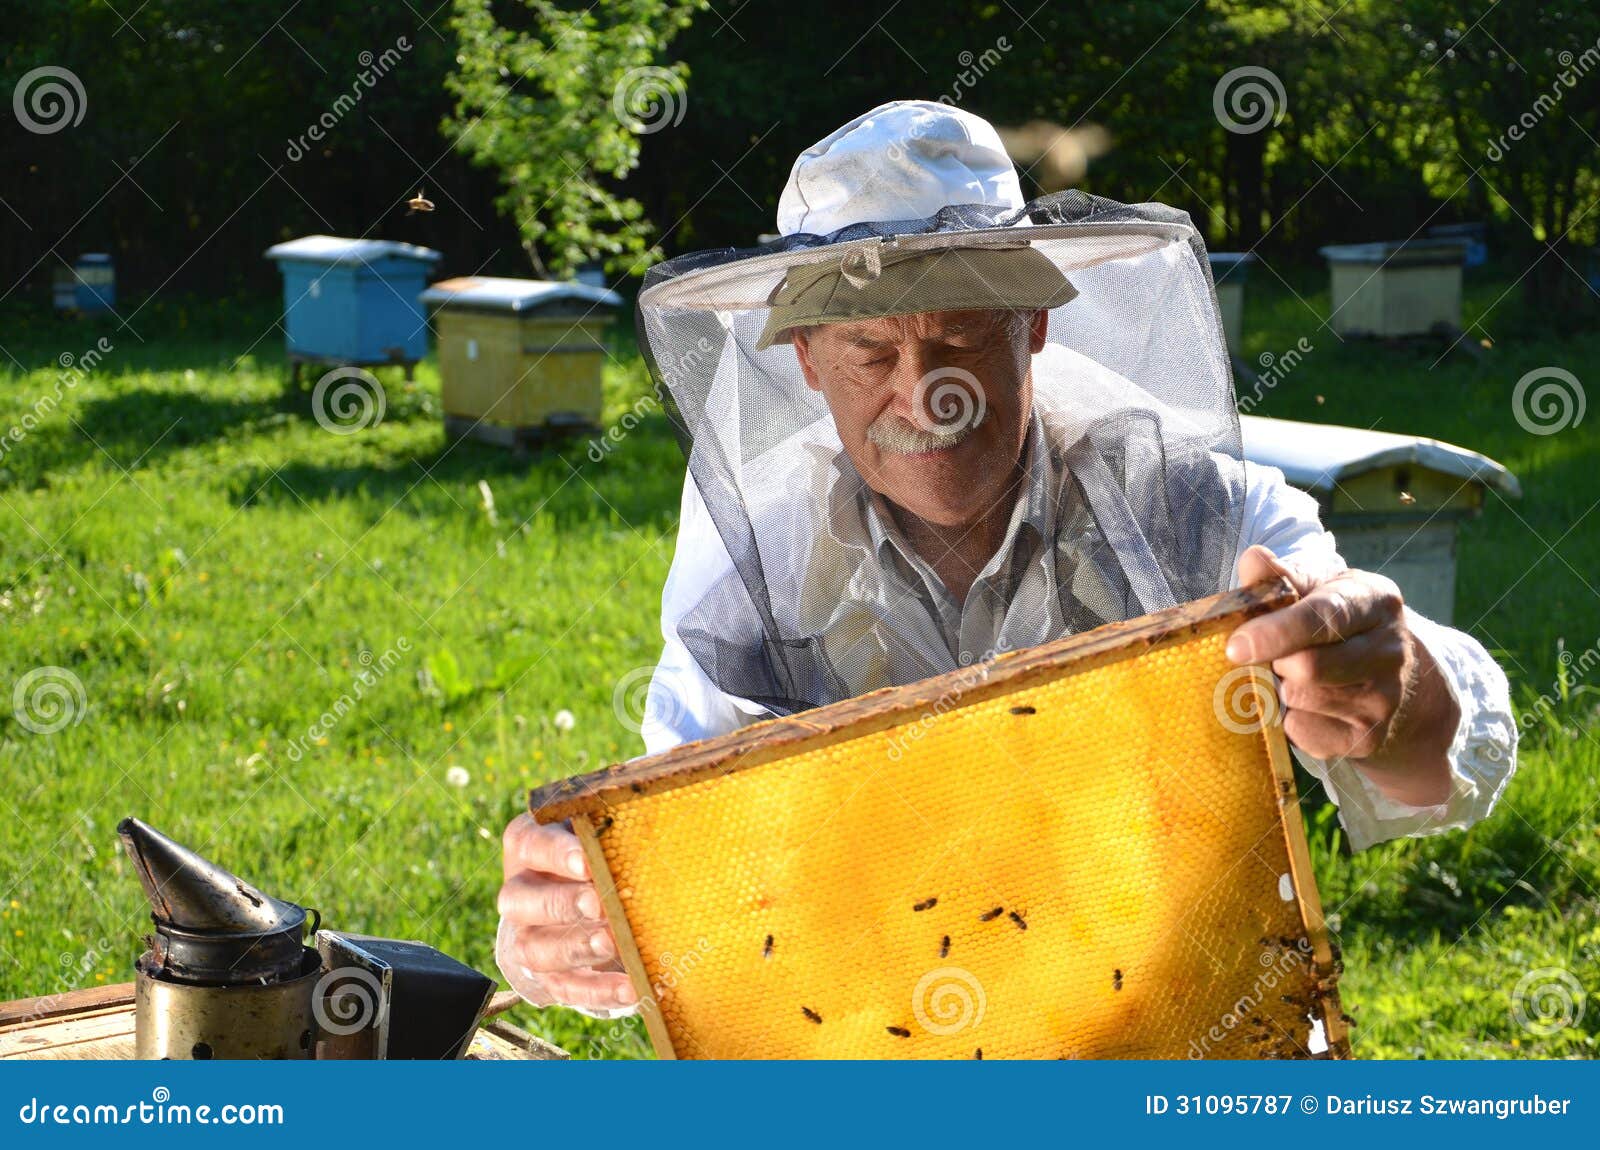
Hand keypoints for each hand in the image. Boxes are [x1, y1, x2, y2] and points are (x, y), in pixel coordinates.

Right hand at [496, 813, 636, 1012]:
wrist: (591, 895)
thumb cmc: (604, 848)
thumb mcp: (604, 828)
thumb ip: (619, 818)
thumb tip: (662, 803)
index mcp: (528, 845)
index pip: (529, 843)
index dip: (554, 853)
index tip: (587, 861)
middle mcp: (519, 891)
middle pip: (521, 899)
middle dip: (562, 902)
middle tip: (599, 903)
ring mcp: (528, 936)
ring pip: (535, 948)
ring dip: (574, 947)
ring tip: (610, 943)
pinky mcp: (548, 975)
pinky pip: (566, 988)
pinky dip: (598, 991)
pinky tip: (632, 988)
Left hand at [1227, 545, 1457, 805]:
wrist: (1382, 673)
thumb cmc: (1333, 617)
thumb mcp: (1315, 586)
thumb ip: (1280, 576)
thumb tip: (1253, 559)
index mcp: (1377, 602)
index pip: (1324, 618)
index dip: (1276, 632)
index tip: (1235, 646)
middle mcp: (1390, 652)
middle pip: (1310, 668)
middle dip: (1273, 662)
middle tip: (1262, 655)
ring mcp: (1384, 699)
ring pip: (1301, 700)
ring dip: (1277, 688)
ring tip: (1287, 673)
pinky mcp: (1367, 739)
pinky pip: (1302, 733)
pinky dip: (1287, 719)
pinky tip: (1302, 702)